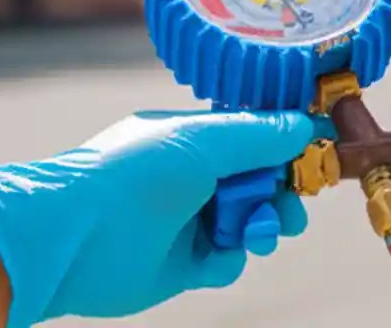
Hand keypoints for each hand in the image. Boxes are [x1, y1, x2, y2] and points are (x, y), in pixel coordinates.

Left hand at [0, 110, 313, 326]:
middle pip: (262, 183)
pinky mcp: (183, 265)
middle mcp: (194, 177)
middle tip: (293, 205)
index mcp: (195, 139)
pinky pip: (227, 261)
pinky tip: (216, 255)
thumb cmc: (129, 177)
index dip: (288, 147)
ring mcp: (189, 221)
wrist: (71, 239)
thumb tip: (305, 125)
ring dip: (265, 226)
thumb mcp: (201, 141)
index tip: (318, 154)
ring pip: (251, 223)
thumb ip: (258, 134)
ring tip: (260, 232)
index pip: (256, 137)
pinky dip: (230, 258)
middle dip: (283, 193)